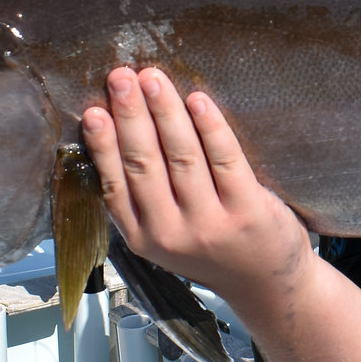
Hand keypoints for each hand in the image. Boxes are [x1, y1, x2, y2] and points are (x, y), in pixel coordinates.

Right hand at [79, 66, 313, 299]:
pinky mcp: (248, 212)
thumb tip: (118, 133)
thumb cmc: (214, 250)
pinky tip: (198, 100)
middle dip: (131, 115)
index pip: (115, 186)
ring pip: (182, 156)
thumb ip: (144, 200)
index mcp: (144, 238)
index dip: (103, 146)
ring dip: (165, 111)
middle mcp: (172, 234)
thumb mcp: (167, 238)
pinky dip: (210, 127)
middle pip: (144, 163)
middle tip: (121, 76)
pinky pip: (225, 159)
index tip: (93, 111)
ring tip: (152, 78)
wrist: (267, 285)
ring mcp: (211, 225)